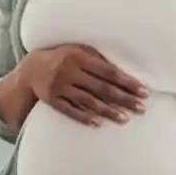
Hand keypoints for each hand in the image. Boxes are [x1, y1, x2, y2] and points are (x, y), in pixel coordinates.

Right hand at [20, 45, 147, 126]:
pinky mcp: (51, 100)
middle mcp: (69, 71)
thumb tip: (124, 73)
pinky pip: (70, 110)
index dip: (127, 82)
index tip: (143, 91)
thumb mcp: (78, 51)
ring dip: (108, 111)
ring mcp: (59, 86)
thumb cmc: (63, 58)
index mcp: (79, 57)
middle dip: (123, 99)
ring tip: (125, 119)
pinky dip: (84, 117)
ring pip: (88, 101)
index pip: (109, 72)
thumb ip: (98, 60)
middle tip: (141, 108)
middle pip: (101, 88)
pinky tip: (98, 123)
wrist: (32, 69)